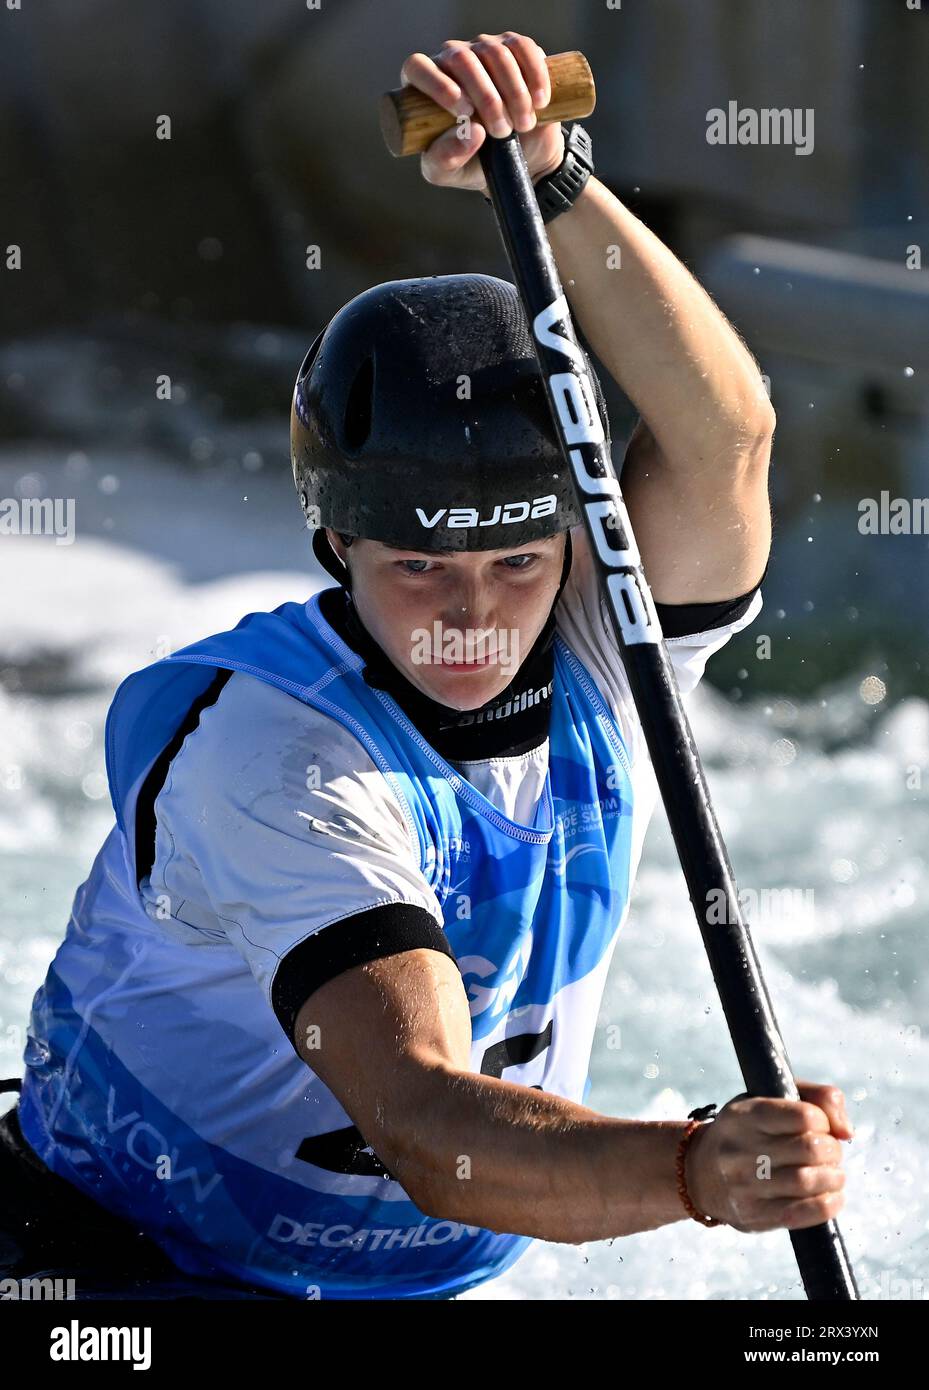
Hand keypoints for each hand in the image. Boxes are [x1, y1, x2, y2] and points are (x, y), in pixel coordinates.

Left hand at [399, 33, 565, 194]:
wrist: (518, 159)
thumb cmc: (474, 164)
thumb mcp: (450, 173)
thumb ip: (445, 159)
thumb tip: (471, 131)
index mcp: (424, 86)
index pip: (418, 67)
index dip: (438, 85)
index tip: (464, 112)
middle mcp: (450, 60)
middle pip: (462, 59)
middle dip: (486, 98)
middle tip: (501, 131)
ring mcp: (483, 49)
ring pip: (495, 53)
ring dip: (513, 92)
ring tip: (522, 125)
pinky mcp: (514, 48)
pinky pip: (523, 47)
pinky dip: (534, 75)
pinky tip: (538, 101)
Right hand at [685, 1079, 852, 1232]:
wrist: (700, 1173)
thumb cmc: (750, 1132)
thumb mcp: (771, 1099)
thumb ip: (817, 1098)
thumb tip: (847, 1132)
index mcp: (745, 1115)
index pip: (804, 1116)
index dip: (824, 1121)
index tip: (819, 1126)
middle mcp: (740, 1149)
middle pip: (811, 1149)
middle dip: (833, 1150)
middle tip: (830, 1152)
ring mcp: (745, 1186)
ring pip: (809, 1182)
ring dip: (834, 1177)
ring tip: (832, 1174)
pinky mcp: (753, 1216)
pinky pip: (804, 1214)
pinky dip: (829, 1204)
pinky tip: (831, 1195)